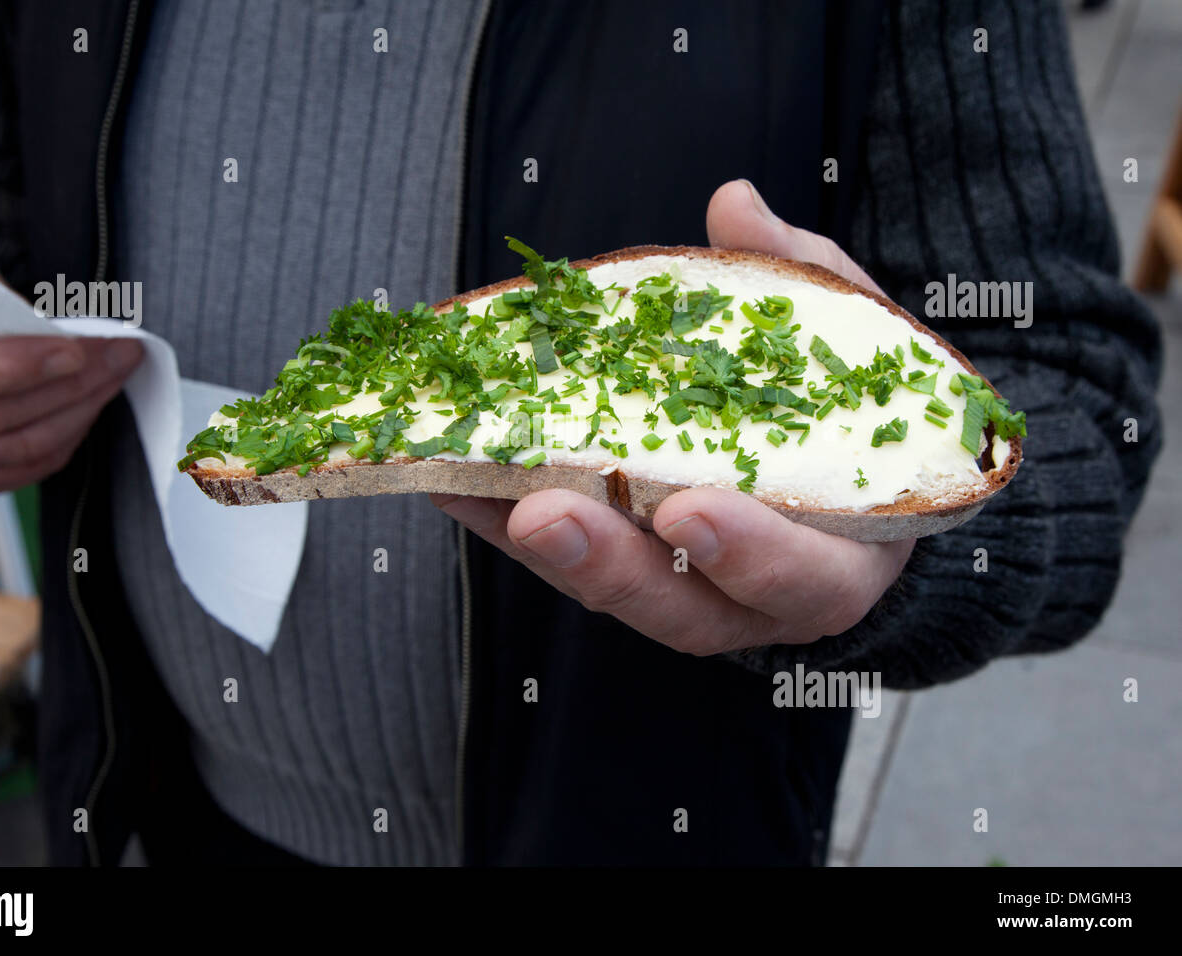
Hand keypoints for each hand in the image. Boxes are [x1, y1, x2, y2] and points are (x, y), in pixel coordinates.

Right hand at [0, 246, 143, 500]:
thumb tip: (44, 324)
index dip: (18, 366)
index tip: (75, 349)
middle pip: (2, 414)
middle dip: (76, 379)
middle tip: (123, 349)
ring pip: (25, 445)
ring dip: (84, 407)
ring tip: (118, 371)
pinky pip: (29, 465)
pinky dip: (69, 435)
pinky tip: (90, 403)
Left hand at [432, 181, 914, 654]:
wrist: (841, 468)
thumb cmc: (851, 411)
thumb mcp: (850, 339)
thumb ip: (802, 282)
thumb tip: (735, 207)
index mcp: (838, 559)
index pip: (801, 577)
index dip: (748, 552)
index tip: (688, 509)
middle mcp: (754, 598)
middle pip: (681, 609)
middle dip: (610, 562)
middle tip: (543, 512)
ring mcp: (682, 590)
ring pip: (611, 592)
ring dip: (538, 543)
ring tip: (468, 478)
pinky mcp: (621, 570)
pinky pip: (560, 559)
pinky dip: (503, 519)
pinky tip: (451, 475)